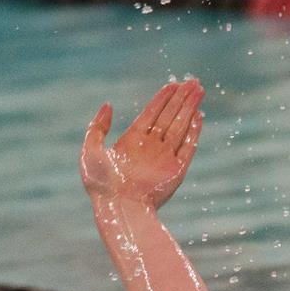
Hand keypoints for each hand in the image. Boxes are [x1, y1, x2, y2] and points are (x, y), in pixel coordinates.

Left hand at [80, 79, 204, 208]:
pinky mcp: (176, 171)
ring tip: (199, 91)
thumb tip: (108, 105)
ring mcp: (165, 158)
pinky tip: (198, 117)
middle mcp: (151, 147)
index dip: (163, 98)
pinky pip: (188, 147)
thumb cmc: (101, 184)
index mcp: (132, 141)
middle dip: (181, 98)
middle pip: (169, 116)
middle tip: (193, 81)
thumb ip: (97, 127)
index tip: (174, 84)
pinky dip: (194, 132)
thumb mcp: (90, 151)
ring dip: (190, 109)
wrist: (118, 208)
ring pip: (180, 127)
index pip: (152, 113)